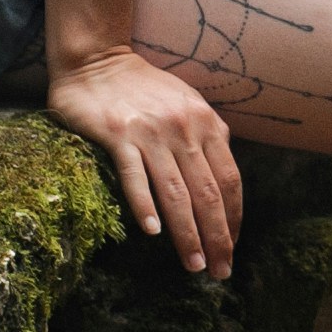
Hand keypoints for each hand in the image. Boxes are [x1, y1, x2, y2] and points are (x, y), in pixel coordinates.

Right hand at [45, 47, 244, 277]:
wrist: (98, 60)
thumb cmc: (143, 89)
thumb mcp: (187, 105)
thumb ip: (207, 138)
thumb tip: (224, 179)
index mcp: (206, 124)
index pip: (230, 181)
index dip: (233, 219)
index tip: (231, 248)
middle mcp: (184, 129)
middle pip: (208, 194)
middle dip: (217, 237)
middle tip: (219, 272)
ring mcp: (151, 132)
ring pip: (177, 193)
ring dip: (188, 234)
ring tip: (193, 265)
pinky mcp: (118, 134)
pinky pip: (135, 177)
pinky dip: (146, 206)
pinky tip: (153, 232)